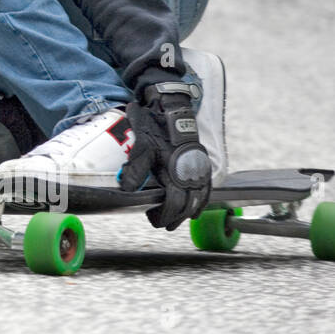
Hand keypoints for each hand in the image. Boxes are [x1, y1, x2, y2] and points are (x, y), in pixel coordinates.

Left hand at [119, 81, 210, 229]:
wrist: (172, 109)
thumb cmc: (155, 126)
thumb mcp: (141, 146)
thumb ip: (135, 169)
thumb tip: (127, 189)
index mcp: (174, 172)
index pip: (173, 204)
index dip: (164, 216)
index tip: (154, 220)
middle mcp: (190, 174)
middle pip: (186, 206)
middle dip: (175, 218)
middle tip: (164, 224)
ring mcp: (199, 169)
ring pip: (198, 199)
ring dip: (188, 212)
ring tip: (179, 220)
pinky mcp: (203, 163)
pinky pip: (206, 188)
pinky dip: (202, 201)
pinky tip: (197, 208)